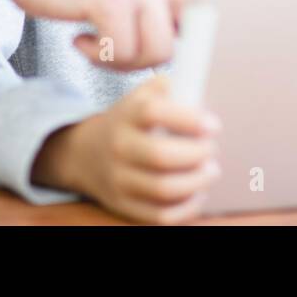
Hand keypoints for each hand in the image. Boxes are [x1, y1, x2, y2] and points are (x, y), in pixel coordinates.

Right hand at [0, 0, 193, 69]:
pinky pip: (121, 53)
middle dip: (154, 56)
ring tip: (99, 47)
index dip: (183, 39)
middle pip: (186, 37)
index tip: (152, 44)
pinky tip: (81, 41)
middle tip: (122, 50)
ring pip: (157, 51)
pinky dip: (99, 57)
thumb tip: (189, 43)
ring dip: (124, 61)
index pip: (204, 13)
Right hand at [32, 75, 220, 222]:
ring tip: (210, 171)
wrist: (83, 153)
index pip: (154, 113)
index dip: (188, 119)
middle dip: (197, 154)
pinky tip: (198, 194)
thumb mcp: (137, 97)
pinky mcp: (122, 204)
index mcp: (125, 116)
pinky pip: (159, 214)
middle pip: (161, 156)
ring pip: (163, 189)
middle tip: (212, 150)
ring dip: (197, 182)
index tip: (212, 125)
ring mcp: (118, 179)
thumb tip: (194, 81)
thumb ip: (164, 87)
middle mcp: (118, 147)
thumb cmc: (125, 122)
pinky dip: (185, 208)